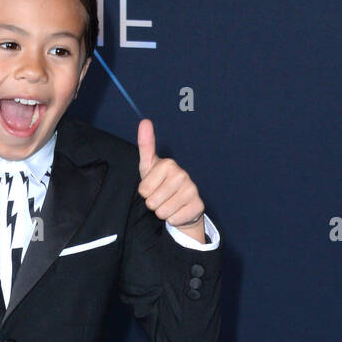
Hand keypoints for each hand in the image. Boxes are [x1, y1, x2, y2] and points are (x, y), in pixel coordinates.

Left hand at [137, 118, 204, 240]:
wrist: (182, 203)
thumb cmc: (161, 183)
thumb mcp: (149, 166)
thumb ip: (145, 146)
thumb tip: (144, 121)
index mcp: (169, 165)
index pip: (143, 190)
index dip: (145, 193)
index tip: (153, 186)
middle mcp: (183, 175)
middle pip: (152, 202)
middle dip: (154, 203)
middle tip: (162, 197)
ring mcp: (192, 191)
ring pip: (162, 212)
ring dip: (163, 211)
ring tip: (170, 203)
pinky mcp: (198, 206)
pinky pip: (173, 220)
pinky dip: (173, 218)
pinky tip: (179, 210)